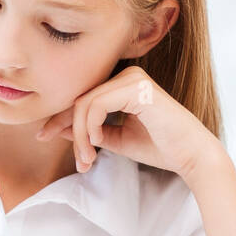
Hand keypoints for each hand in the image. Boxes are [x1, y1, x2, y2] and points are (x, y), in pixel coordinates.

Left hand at [35, 65, 220, 180]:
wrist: (192, 156)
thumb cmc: (159, 147)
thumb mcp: (114, 139)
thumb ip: (88, 131)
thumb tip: (56, 129)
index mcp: (122, 83)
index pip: (81, 96)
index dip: (60, 117)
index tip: (43, 137)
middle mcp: (127, 75)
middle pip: (79, 98)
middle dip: (66, 129)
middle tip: (76, 160)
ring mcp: (132, 78)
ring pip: (84, 103)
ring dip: (79, 135)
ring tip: (87, 159)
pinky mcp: (136, 88)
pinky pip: (95, 106)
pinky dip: (89, 128)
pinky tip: (97, 144)